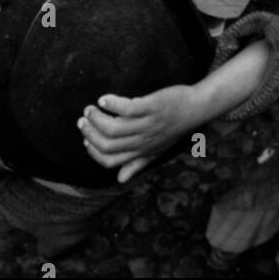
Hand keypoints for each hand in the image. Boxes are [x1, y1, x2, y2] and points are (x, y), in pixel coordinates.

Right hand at [78, 86, 198, 183]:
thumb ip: (136, 164)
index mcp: (141, 152)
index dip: (94, 152)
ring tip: (90, 108)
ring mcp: (148, 125)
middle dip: (90, 133)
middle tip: (83, 120)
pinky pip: (127, 109)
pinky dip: (111, 104)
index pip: (111, 160)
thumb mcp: (156, 151)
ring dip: (96, 118)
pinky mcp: (152, 107)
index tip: (85, 139)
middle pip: (108, 144)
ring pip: (114, 128)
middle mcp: (143, 141)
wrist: (196, 109)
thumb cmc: (174, 129)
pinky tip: (104, 99)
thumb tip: (119, 180)